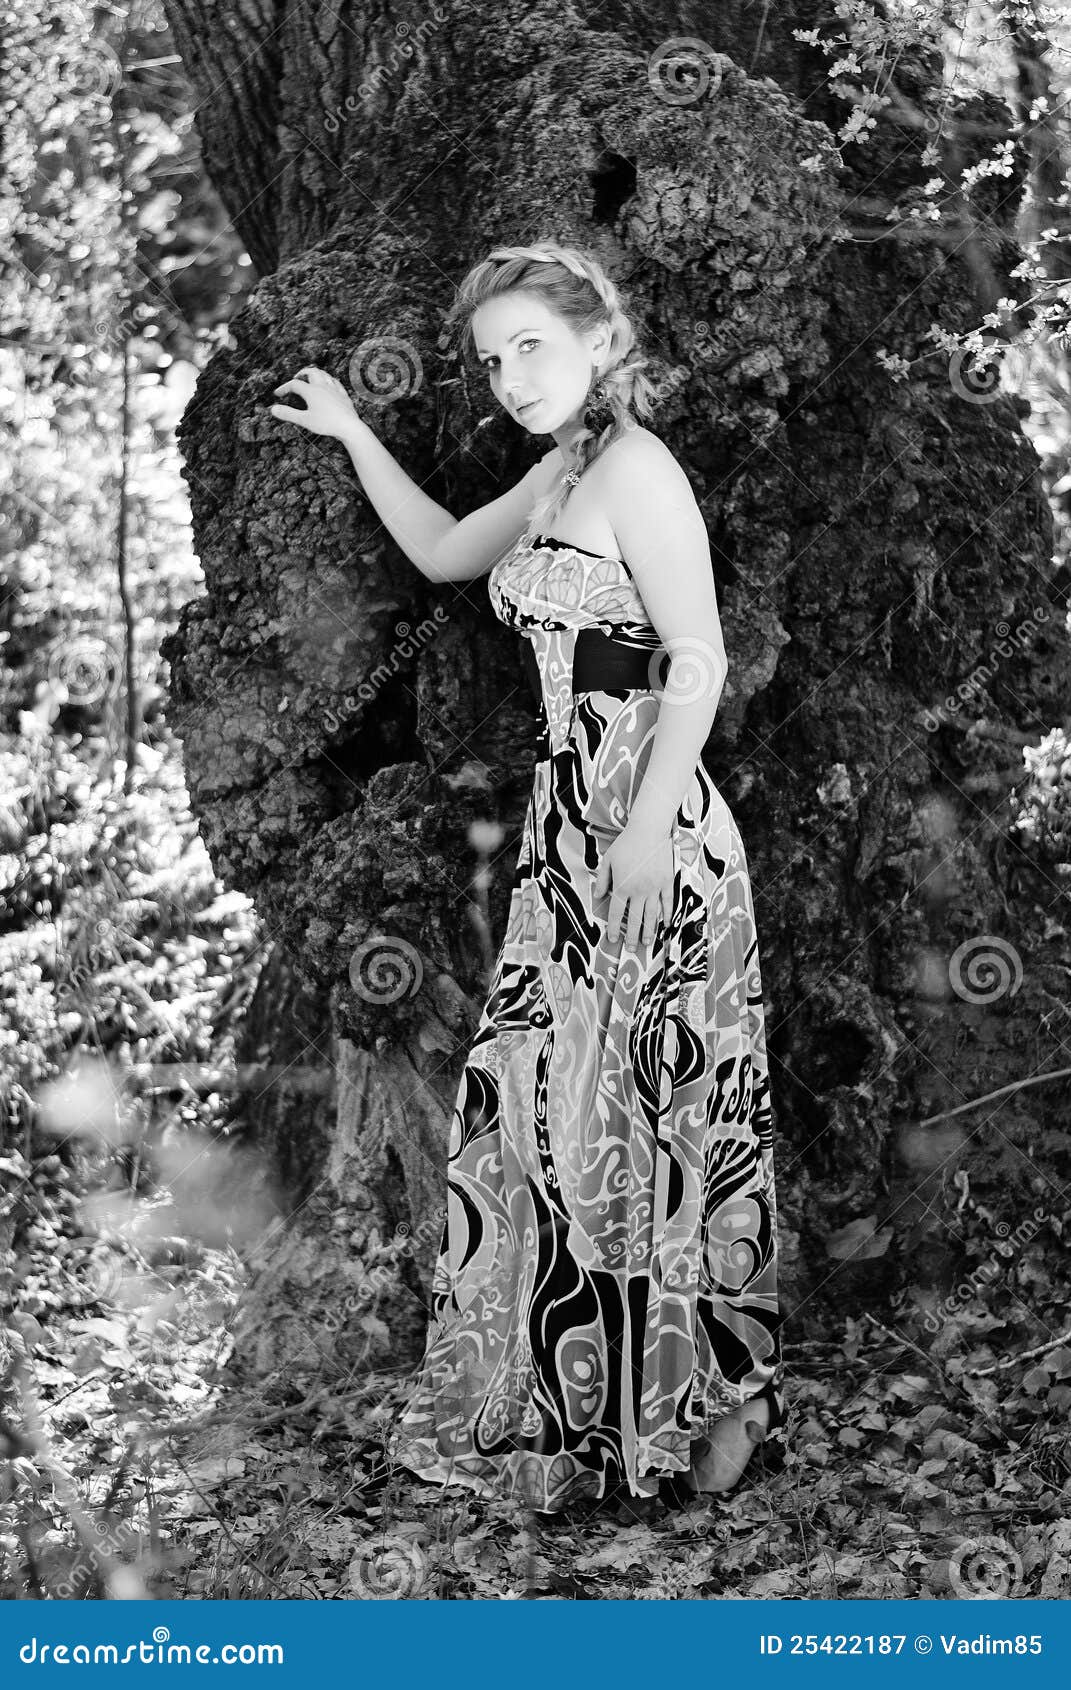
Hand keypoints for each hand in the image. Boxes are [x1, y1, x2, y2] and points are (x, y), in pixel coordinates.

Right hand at [270, 366, 361, 439]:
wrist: (349, 427)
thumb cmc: (327, 424)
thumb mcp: (304, 420)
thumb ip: (288, 414)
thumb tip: (273, 409)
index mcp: (311, 391)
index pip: (294, 385)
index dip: (284, 388)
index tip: (278, 394)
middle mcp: (323, 386)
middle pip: (311, 372)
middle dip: (302, 373)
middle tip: (297, 377)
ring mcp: (334, 389)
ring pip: (324, 374)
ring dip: (316, 373)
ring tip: (311, 377)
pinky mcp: (343, 395)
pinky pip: (336, 382)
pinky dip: (329, 380)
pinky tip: (329, 383)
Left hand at [593, 819, 674, 947]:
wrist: (648, 830)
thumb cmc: (626, 843)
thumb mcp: (608, 860)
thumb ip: (603, 880)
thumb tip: (597, 897)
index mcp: (622, 886)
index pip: (617, 913)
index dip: (614, 927)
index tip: (613, 938)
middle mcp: (639, 891)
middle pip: (635, 919)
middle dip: (633, 936)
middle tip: (632, 949)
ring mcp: (654, 887)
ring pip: (652, 914)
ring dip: (649, 930)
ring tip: (647, 943)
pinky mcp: (667, 882)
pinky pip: (668, 902)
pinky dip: (667, 914)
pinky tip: (666, 924)